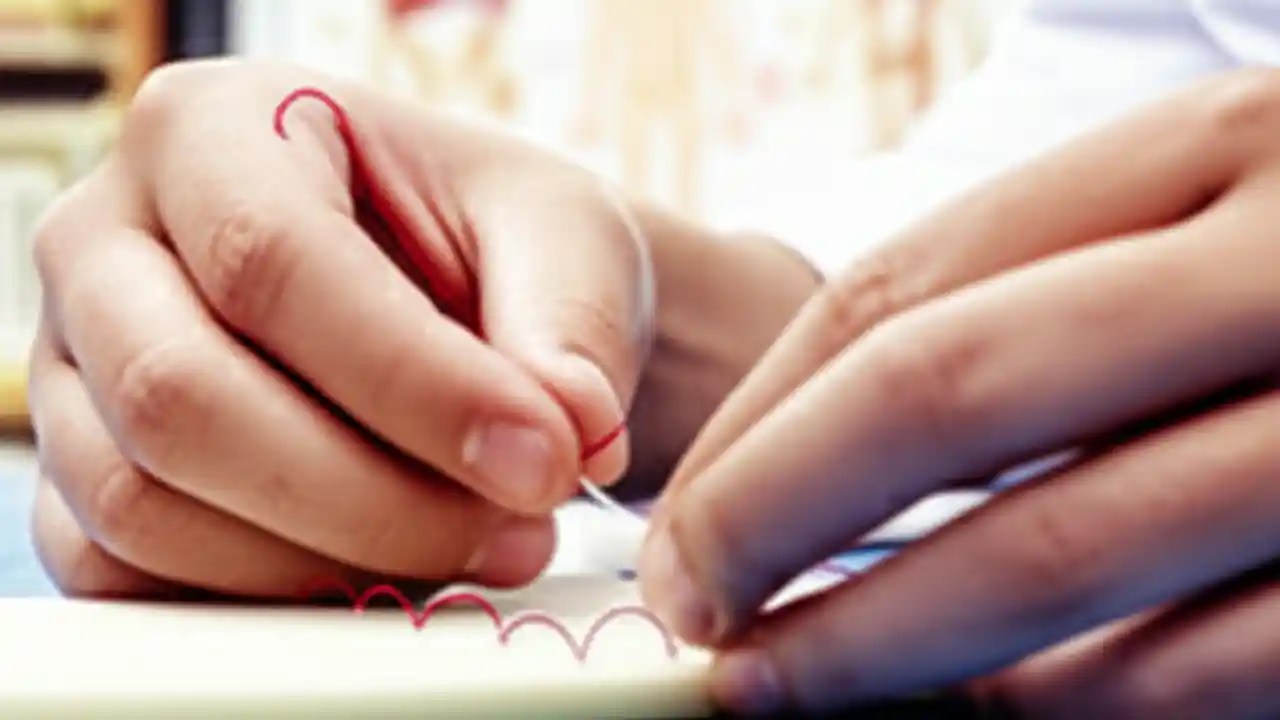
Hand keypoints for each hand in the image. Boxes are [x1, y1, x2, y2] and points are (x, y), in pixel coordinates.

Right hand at [27, 58, 652, 597]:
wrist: (451, 287)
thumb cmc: (492, 238)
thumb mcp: (563, 235)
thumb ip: (567, 326)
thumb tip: (572, 434)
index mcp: (212, 128)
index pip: (273, 264)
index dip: (416, 385)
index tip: (546, 462)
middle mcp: (107, 239)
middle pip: (181, 397)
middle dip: (372, 499)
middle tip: (521, 529)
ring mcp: (71, 363)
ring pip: (146, 507)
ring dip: (332, 563)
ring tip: (482, 547)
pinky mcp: (80, 468)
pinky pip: (130, 572)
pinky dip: (269, 599)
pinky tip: (388, 572)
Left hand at [641, 68, 1279, 716]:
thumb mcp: (1200, 233)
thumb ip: (1034, 317)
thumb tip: (795, 473)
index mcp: (1207, 154)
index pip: (899, 287)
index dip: (761, 423)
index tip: (680, 526)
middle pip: (947, 398)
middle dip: (778, 524)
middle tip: (693, 623)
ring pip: (1070, 546)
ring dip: (889, 642)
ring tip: (781, 689)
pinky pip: (1215, 662)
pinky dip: (1076, 705)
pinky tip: (988, 715)